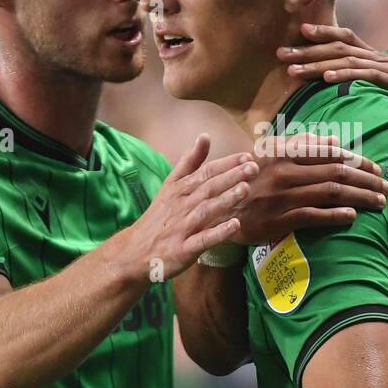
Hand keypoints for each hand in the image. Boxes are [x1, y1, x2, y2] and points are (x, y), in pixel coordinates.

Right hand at [121, 134, 256, 279]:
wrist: (134, 251)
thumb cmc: (158, 218)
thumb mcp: (169, 186)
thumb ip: (189, 162)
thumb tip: (205, 136)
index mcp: (179, 189)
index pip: (205, 172)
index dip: (226, 163)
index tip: (247, 156)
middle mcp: (180, 205)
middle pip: (208, 188)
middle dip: (231, 176)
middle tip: (253, 168)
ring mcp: (182, 228)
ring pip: (206, 210)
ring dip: (226, 199)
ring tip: (245, 189)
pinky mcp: (183, 249)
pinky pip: (202, 240)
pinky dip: (218, 232)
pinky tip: (235, 225)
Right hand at [234, 134, 387, 244]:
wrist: (220, 209)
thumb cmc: (252, 179)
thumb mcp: (271, 155)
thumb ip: (302, 145)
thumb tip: (334, 140)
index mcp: (283, 152)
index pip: (329, 153)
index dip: (357, 160)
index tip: (376, 168)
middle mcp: (284, 172)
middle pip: (336, 173)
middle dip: (367, 180)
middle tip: (387, 187)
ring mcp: (281, 196)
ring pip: (331, 194)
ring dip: (360, 197)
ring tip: (380, 202)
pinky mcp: (278, 220)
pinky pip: (314, 216)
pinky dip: (336, 215)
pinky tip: (354, 216)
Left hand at [277, 23, 387, 126]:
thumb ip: (371, 77)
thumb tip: (350, 79)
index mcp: (375, 55)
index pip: (344, 36)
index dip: (321, 32)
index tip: (298, 33)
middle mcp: (378, 56)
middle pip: (337, 46)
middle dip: (306, 50)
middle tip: (280, 53)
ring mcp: (385, 67)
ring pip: (345, 60)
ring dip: (316, 64)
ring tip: (293, 71)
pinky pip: (364, 75)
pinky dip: (343, 75)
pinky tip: (326, 79)